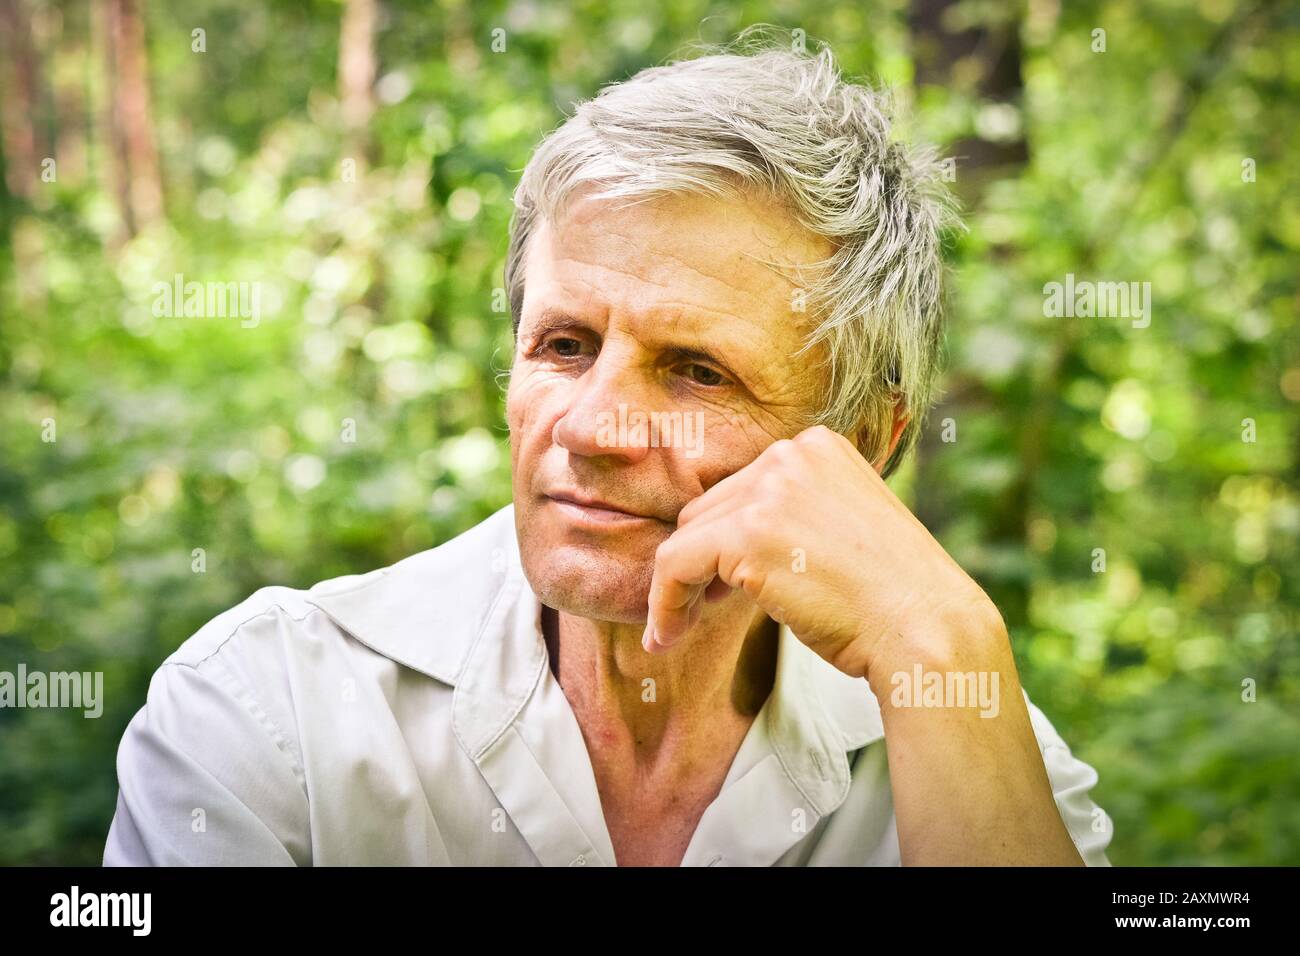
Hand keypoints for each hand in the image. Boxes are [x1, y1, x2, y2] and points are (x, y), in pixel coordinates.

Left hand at [642, 425, 1003, 679]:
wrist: (926, 629)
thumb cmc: (891, 597)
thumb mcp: (844, 527)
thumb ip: (793, 514)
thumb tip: (725, 540)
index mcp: (818, 445)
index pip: (744, 488)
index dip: (728, 540)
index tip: (723, 585)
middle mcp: (792, 453)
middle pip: (711, 508)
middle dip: (705, 562)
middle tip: (707, 609)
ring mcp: (770, 489)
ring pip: (687, 536)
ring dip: (679, 585)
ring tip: (681, 627)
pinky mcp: (748, 533)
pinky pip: (673, 564)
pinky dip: (663, 602)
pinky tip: (666, 635)